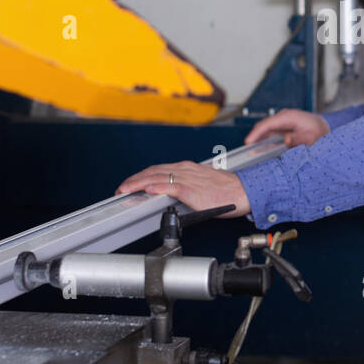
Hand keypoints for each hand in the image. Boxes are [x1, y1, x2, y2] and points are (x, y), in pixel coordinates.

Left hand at [115, 161, 248, 217]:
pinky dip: (158, 187)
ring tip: (126, 189)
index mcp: (187, 169)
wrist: (243, 192)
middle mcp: (186, 170)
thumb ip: (186, 187)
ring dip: (139, 183)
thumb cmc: (226, 191)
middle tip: (121, 188)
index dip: (141, 177)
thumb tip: (174, 194)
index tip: (130, 184)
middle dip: (134, 180)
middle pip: (153, 172)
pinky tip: (148, 190)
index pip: (158, 170)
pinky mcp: (193, 190)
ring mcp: (189, 179)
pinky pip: (172, 187)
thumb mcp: (203, 184)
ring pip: (158, 178)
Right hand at [244, 109, 329, 147]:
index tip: (248, 142)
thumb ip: (298, 139)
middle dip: (254, 137)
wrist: (321, 127)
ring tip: (252, 152)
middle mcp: (283, 117)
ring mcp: (281, 121)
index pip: (268, 124)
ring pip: (265, 130)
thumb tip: (286, 139)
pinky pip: (269, 133)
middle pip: (263, 126)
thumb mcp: (311, 137)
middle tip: (248, 151)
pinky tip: (260, 149)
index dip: (257, 133)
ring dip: (258, 140)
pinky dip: (264, 140)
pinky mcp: (281, 126)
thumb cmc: (317, 132)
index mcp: (289, 117)